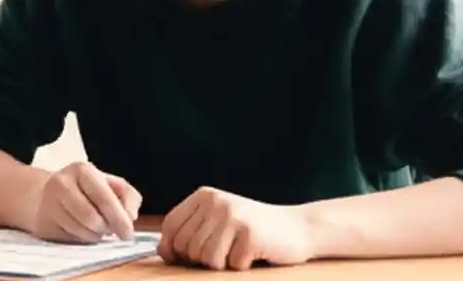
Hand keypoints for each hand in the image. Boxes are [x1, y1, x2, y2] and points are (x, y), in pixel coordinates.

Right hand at [29, 162, 141, 242]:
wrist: (47, 195)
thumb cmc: (86, 190)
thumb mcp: (111, 185)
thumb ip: (128, 196)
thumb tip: (130, 216)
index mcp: (83, 170)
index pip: (103, 197)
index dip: (118, 217)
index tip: (127, 233)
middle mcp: (62, 183)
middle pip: (90, 217)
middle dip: (106, 228)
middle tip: (111, 230)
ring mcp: (50, 202)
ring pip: (81, 230)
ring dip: (95, 235)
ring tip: (97, 227)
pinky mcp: (44, 221)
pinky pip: (70, 238)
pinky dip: (82, 238)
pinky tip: (83, 229)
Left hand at [159, 187, 313, 270]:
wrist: (299, 228)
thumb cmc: (252, 230)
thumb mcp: (218, 221)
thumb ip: (191, 231)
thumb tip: (163, 252)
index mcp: (204, 196)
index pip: (171, 225)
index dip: (170, 247)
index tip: (179, 258)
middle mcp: (216, 202)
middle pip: (187, 245)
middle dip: (200, 259)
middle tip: (223, 254)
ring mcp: (234, 216)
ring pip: (207, 258)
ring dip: (222, 264)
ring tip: (237, 253)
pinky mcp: (250, 234)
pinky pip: (231, 265)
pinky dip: (242, 266)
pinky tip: (253, 254)